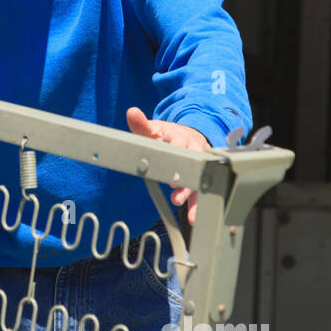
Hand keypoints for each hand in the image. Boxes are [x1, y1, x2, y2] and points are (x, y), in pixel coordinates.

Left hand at [126, 106, 209, 225]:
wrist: (188, 138)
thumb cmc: (167, 136)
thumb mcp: (155, 129)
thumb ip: (142, 124)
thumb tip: (131, 112)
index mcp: (181, 138)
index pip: (180, 142)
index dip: (177, 149)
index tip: (170, 157)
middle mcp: (192, 152)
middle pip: (191, 163)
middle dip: (182, 174)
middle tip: (173, 184)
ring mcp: (197, 168)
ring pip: (197, 180)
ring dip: (188, 192)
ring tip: (177, 201)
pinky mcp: (198, 182)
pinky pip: (199, 194)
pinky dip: (195, 206)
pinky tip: (192, 218)